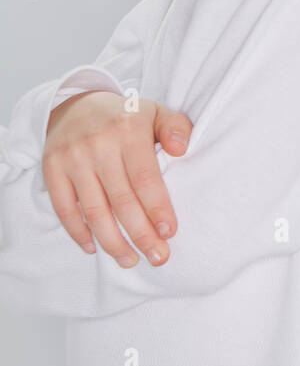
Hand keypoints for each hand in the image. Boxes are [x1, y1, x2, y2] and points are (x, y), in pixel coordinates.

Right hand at [43, 91, 192, 266]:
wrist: (75, 104)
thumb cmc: (125, 118)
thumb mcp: (155, 112)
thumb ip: (175, 128)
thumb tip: (181, 150)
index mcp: (128, 131)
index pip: (145, 178)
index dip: (157, 209)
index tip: (169, 233)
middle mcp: (98, 145)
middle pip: (122, 201)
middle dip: (141, 235)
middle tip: (158, 258)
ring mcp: (72, 158)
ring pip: (94, 211)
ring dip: (112, 242)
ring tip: (130, 261)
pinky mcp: (52, 169)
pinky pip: (64, 208)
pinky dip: (78, 232)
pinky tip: (94, 248)